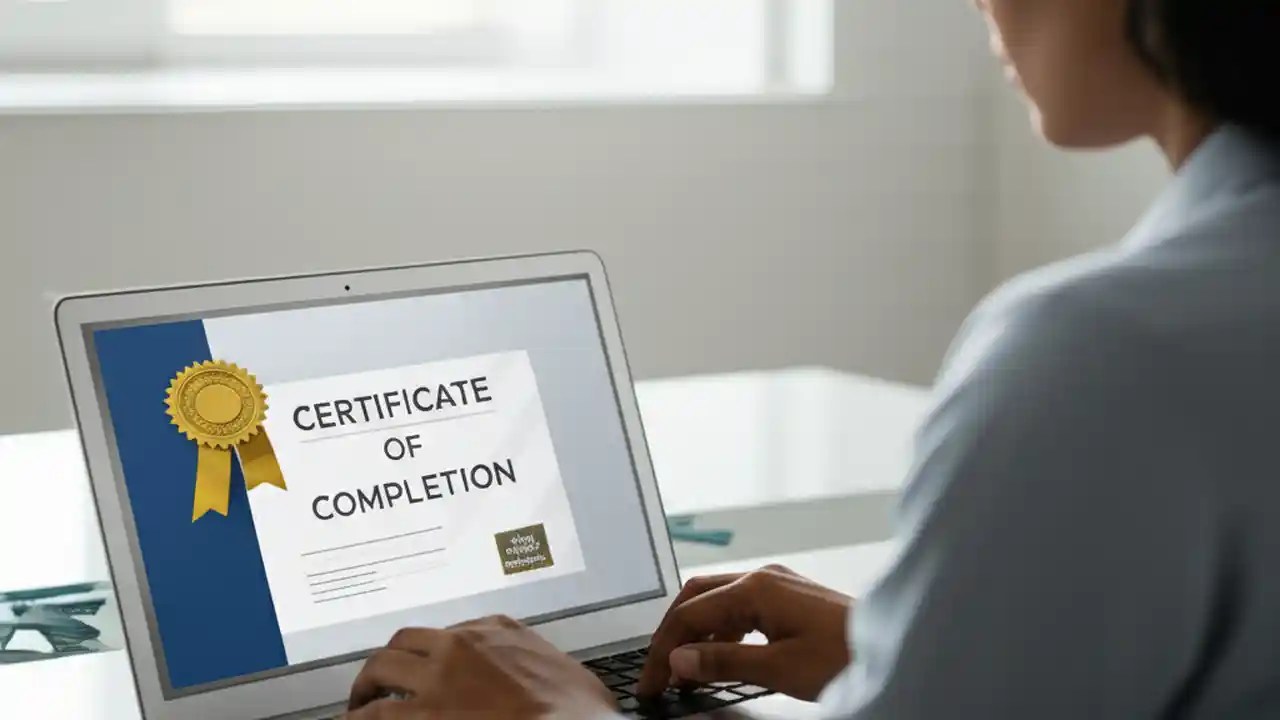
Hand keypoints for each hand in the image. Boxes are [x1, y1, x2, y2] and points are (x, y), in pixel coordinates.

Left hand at [345, 615, 614, 718]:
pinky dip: (357, 718)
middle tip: (380, 680)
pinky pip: (374, 715)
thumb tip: (531, 676)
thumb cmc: (579, 710)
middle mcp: (460, 646)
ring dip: (365, 687)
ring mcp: (437, 679)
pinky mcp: (421, 715)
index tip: (428, 667)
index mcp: (495, 630)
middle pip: (405, 643)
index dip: (432, 653)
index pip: (449, 633)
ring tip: (358, 704)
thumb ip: (532, 660)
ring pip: (381, 670)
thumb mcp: (563, 668)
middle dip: (388, 661)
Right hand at [637, 564, 852, 700]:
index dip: (663, 651)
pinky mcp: (789, 597)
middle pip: (697, 598)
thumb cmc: (844, 657)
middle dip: (672, 634)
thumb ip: (724, 662)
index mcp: (756, 588)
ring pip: (718, 601)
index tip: (651, 683)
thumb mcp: (778, 668)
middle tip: (658, 672)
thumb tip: (679, 661)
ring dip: (696, 632)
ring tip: (684, 670)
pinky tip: (719, 655)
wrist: (896, 646)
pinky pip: (741, 607)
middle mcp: (763, 577)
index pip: (690, 615)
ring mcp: (778, 584)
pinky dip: (721, 631)